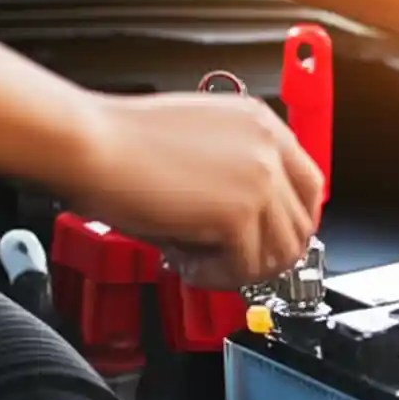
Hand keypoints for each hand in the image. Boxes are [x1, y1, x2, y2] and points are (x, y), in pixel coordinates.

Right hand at [64, 92, 323, 289]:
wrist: (88, 143)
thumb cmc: (120, 141)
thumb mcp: (197, 141)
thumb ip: (234, 171)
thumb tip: (250, 222)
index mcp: (260, 122)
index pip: (310, 184)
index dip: (292, 222)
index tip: (270, 241)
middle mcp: (268, 147)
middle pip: (301, 226)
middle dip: (264, 254)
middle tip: (226, 262)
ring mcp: (260, 180)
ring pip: (280, 254)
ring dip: (240, 269)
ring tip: (197, 262)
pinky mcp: (239, 214)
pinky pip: (246, 269)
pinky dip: (215, 277)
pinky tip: (183, 261)